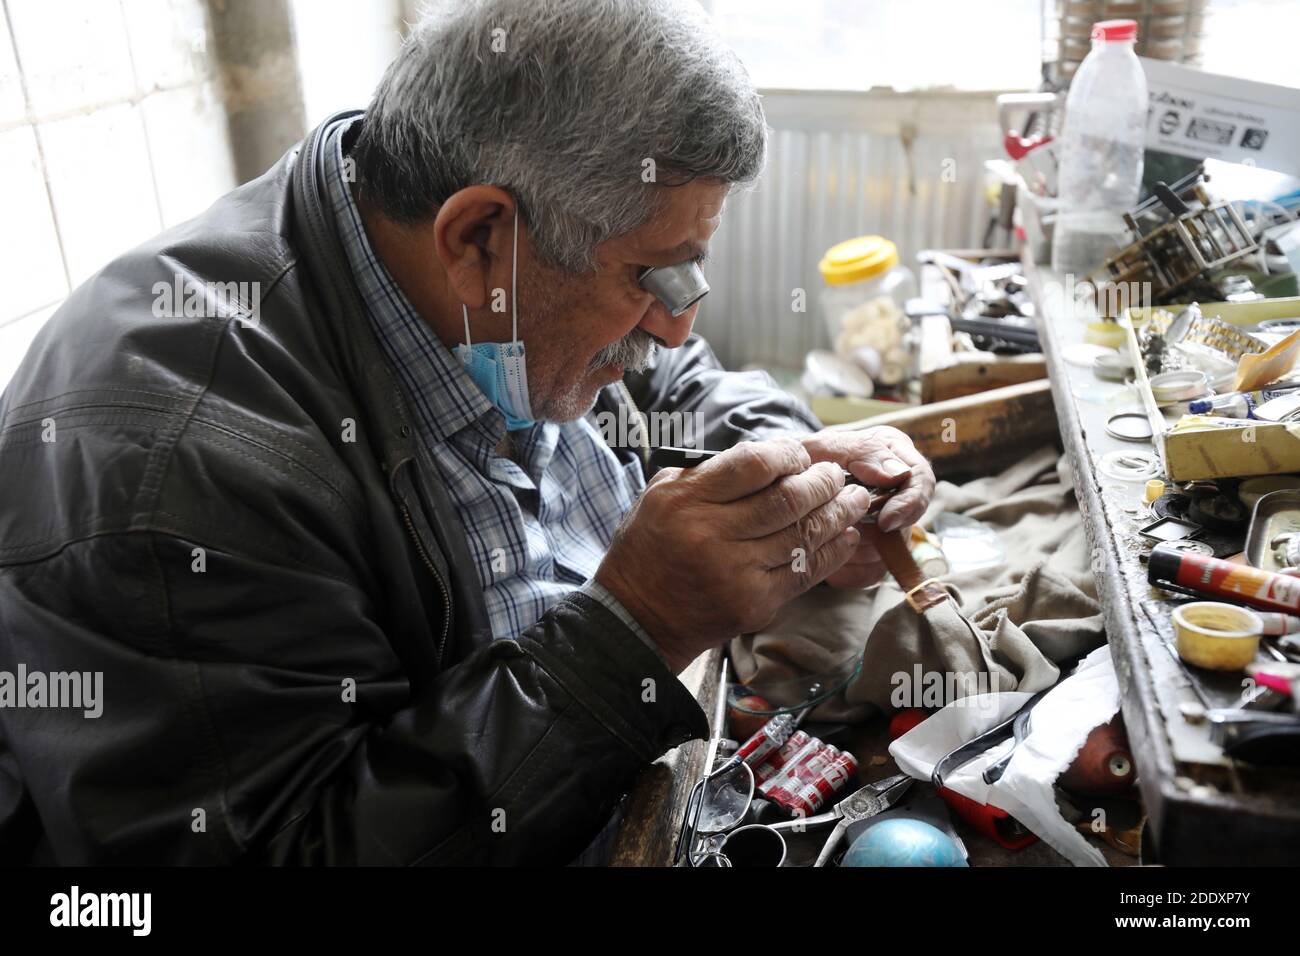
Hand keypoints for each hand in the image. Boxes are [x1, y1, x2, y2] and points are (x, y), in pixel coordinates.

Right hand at [596, 438, 872, 672]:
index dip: (788, 454)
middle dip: (823, 481)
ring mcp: (737, 573)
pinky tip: (847, 536)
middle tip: (836, 474)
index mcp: (687, 500)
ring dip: (838, 513)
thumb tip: (770, 455)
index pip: (755, 464)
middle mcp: (712, 535)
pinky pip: (806, 571)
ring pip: (804, 533)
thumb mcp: (662, 495)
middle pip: (788, 498)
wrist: (638, 617)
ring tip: (853, 499)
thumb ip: (709, 472)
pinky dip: (833, 551)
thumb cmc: (651, 547)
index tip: (800, 454)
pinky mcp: (755, 603)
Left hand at [800, 426, 936, 588]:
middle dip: (874, 533)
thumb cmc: (805, 459)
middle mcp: (897, 491)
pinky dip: (847, 570)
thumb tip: (897, 474)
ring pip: (888, 552)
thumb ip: (860, 452)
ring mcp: (887, 524)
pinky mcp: (872, 552)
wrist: (781, 483)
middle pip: (907, 523)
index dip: (909, 505)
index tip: (885, 521)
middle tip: (844, 530)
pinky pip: (870, 573)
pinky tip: (825, 557)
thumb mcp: (825, 446)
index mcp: (895, 455)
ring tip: (825, 536)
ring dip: (855, 550)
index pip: (922, 482)